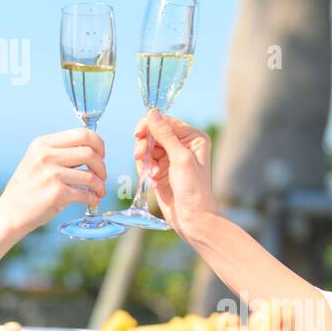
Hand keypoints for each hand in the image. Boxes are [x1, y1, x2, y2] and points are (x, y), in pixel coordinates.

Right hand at [0, 128, 107, 233]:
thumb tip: (91, 150)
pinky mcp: (57, 193)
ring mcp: (51, 174)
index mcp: (42, 143)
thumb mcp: (36, 160)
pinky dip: (94, 198)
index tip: (101, 154)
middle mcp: (46, 156)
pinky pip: (86, 194)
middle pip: (90, 152)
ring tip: (99, 191)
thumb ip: (59, 152)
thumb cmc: (27, 188)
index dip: (98, 143)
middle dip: (101, 165)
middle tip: (101, 175)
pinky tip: (92, 200)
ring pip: (91, 175)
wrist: (10, 212)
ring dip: (100, 185)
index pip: (81, 133)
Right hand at [133, 108, 217, 238]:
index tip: (138, 133)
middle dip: (145, 145)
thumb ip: (165, 135)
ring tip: (150, 172)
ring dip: (144, 159)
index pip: (166, 122)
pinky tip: (152, 179)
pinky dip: (145, 169)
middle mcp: (182, 145)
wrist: (192, 218)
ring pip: (146, 148)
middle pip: (153, 133)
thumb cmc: (194, 189)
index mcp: (193, 137)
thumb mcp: (180, 158)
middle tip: (140, 156)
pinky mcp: (160, 170)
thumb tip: (152, 112)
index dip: (150, 126)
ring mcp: (170, 158)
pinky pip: (144, 162)